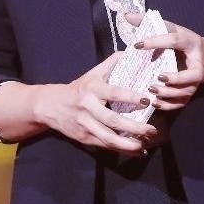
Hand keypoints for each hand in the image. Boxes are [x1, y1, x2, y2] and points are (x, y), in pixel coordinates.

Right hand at [35, 51, 160, 156]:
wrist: (51, 106)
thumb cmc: (79, 87)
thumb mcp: (93, 73)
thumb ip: (112, 63)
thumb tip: (133, 51)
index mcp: (92, 89)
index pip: (114, 93)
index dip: (131, 97)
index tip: (147, 100)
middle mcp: (88, 108)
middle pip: (113, 120)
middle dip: (134, 127)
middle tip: (152, 129)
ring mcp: (85, 125)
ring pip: (108, 138)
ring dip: (129, 144)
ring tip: (146, 144)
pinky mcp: (84, 138)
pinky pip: (105, 146)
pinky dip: (122, 150)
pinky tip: (137, 151)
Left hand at [125, 12, 203, 111]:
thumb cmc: (183, 42)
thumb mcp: (171, 29)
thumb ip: (149, 22)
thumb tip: (127, 15)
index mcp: (191, 42)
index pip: (174, 40)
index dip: (156, 42)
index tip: (137, 45)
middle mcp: (197, 63)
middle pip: (191, 75)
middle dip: (175, 78)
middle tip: (157, 77)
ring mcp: (196, 81)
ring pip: (185, 92)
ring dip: (168, 93)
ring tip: (150, 90)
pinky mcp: (191, 93)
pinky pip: (181, 103)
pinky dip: (167, 105)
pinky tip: (154, 102)